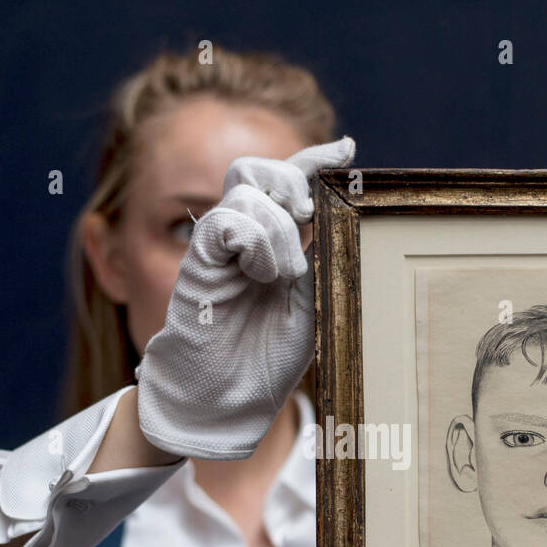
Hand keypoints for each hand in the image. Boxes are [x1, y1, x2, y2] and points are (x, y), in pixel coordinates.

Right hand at [134, 136, 356, 459]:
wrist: (226, 397)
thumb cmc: (266, 359)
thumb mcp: (312, 304)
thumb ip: (321, 258)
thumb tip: (337, 214)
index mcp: (276, 244)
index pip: (290, 183)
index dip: (315, 160)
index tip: (348, 150)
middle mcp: (245, 238)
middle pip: (261, 171)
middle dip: (293, 180)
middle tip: (308, 215)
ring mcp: (220, 246)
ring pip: (248, 192)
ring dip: (278, 229)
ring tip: (281, 275)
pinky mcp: (199, 260)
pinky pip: (225, 220)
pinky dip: (253, 240)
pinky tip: (259, 273)